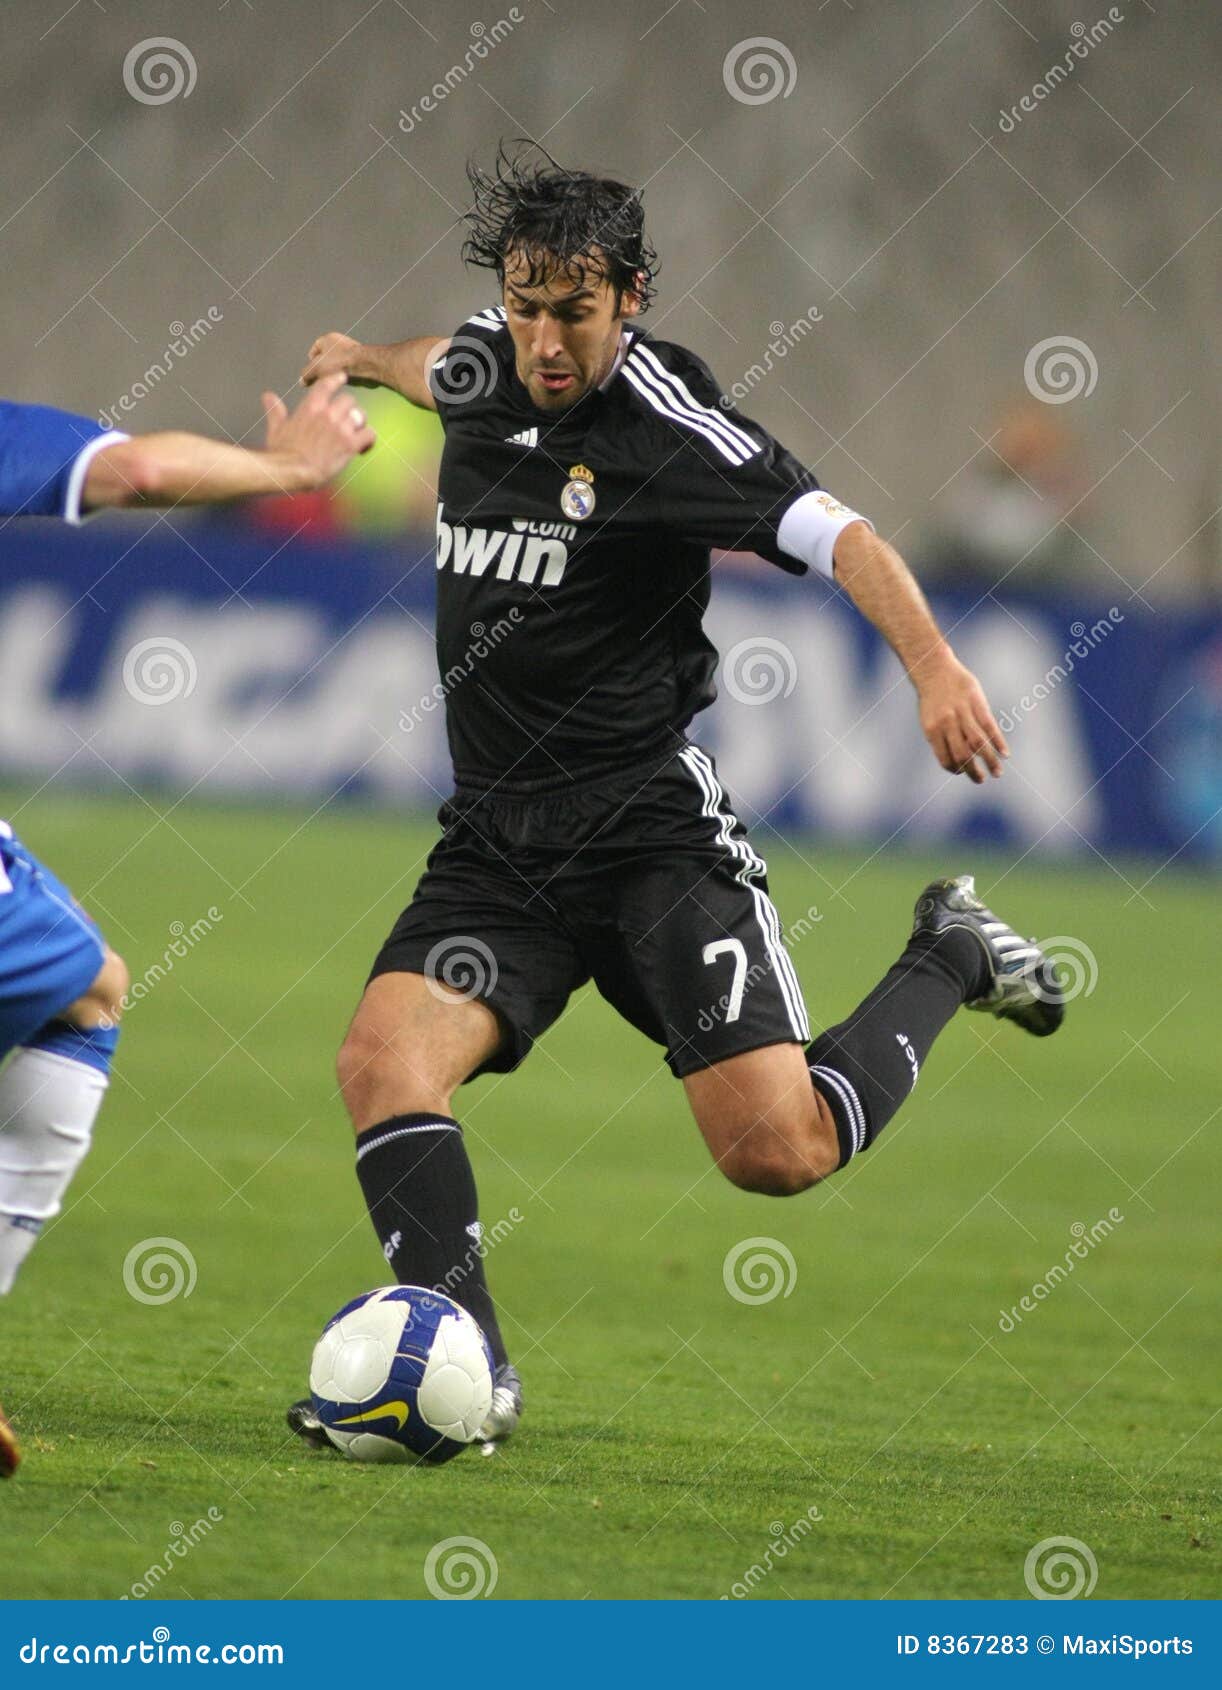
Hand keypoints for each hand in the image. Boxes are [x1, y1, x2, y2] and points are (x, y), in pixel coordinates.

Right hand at [260, 372, 375, 489]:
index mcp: (311, 406)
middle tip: (349, 423)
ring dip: (360, 425)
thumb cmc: (281, 452)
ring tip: (356, 435)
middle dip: (350, 410)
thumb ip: (276, 411)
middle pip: (349, 400)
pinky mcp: (349, 444)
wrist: (291, 471)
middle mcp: (328, 412)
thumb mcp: (277, 428)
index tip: (342, 377)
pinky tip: (362, 449)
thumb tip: (267, 396)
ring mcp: (340, 427)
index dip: (337, 379)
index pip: (328, 383)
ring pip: (361, 415)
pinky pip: (370, 434)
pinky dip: (369, 440)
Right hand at [301, 331, 377, 388]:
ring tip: (334, 381)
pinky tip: (345, 380)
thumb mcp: (316, 369)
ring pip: (337, 363)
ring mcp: (351, 349)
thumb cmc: (338, 362)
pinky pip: (348, 367)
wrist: (364, 363)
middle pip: (326, 357)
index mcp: (327, 338)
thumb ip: (306, 374)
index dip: (311, 362)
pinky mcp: (360, 359)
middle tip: (322, 379)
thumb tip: (302, 381)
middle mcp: (339, 341)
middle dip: (323, 368)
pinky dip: (345, 374)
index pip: (314, 350)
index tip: (312, 373)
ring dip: (334, 372)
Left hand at [916, 650, 1008, 783]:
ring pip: (978, 743)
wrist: (934, 668)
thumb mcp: (929, 719)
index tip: (962, 771)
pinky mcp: (976, 703)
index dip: (955, 769)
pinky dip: (998, 741)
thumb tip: (956, 760)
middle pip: (963, 755)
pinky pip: (989, 726)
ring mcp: (962, 713)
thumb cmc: (933, 698)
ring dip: (989, 761)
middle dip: (973, 771)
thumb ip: (941, 737)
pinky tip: (1005, 754)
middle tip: (981, 780)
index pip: (946, 758)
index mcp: (932, 730)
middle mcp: (947, 724)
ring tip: (997, 773)